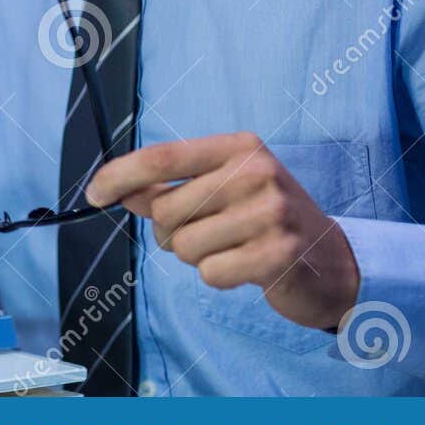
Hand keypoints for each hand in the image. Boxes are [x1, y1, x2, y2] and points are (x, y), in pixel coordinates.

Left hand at [87, 132, 359, 329]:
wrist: (332, 260)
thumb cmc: (263, 219)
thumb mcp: (219, 189)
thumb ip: (167, 187)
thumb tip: (115, 189)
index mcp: (238, 148)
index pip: (161, 157)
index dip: (119, 176)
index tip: (92, 194)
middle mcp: (256, 173)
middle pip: (166, 209)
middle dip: (169, 232)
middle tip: (205, 233)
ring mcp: (271, 213)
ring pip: (184, 245)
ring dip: (195, 256)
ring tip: (230, 248)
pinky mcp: (279, 254)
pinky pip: (209, 273)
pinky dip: (217, 277)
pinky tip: (245, 267)